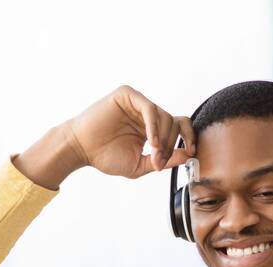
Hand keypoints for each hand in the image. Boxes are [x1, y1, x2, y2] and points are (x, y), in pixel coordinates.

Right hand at [63, 85, 194, 178]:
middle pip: (174, 123)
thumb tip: (188, 155)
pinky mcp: (127, 95)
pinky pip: (150, 108)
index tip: (191, 152)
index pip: (180, 125)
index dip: (189, 138)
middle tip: (158, 162)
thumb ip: (164, 160)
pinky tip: (151, 142)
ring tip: (152, 155)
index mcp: (151, 127)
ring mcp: (137, 103)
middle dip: (171, 146)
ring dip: (163, 139)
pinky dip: (154, 126)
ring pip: (164, 116)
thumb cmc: (106, 157)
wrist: (81, 149)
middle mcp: (147, 114)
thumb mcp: (140, 165)